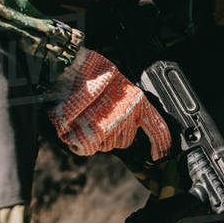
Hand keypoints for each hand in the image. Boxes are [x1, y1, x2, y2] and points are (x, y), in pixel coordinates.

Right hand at [48, 48, 171, 160]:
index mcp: (137, 100)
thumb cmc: (85, 74)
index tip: (158, 156)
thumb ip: (123, 106)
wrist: (63, 66)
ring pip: (104, 146)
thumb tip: (124, 125)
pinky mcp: (90, 133)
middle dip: (109, 135)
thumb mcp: (114, 84)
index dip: (160, 145)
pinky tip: (71, 122)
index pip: (156, 128)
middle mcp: (127, 114)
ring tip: (80, 114)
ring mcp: (109, 125)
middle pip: (123, 142)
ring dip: (91, 136)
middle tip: (93, 115)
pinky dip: (76, 139)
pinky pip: (86, 148)